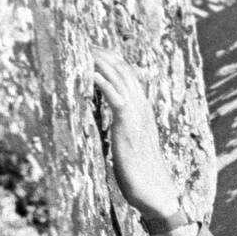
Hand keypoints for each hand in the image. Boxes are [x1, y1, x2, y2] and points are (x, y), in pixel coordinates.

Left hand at [91, 47, 180, 218]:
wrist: (156, 195)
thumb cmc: (142, 177)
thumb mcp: (130, 147)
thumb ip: (124, 132)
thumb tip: (115, 127)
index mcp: (142, 112)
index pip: (127, 76)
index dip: (110, 60)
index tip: (91, 50)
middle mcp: (142, 109)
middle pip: (123, 69)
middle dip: (102, 52)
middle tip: (80, 40)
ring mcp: (137, 116)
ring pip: (119, 77)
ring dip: (99, 60)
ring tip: (81, 46)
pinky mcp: (129, 127)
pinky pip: (116, 97)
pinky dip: (102, 81)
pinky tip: (89, 71)